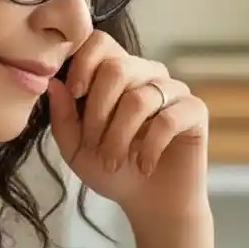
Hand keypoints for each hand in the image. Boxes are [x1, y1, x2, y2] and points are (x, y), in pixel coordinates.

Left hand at [47, 31, 208, 222]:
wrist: (152, 205)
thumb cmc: (114, 171)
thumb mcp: (75, 148)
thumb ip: (62, 116)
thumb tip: (53, 83)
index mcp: (118, 73)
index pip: (101, 42)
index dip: (84, 62)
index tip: (75, 92)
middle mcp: (147, 74)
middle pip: (117, 68)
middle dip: (98, 112)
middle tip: (94, 147)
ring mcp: (173, 91)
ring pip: (138, 98)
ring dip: (119, 137)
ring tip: (113, 163)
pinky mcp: (195, 111)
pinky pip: (168, 119)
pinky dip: (150, 148)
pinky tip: (144, 166)